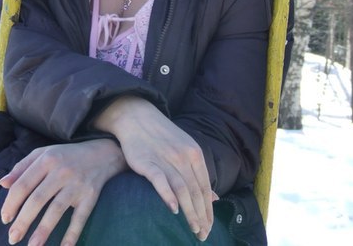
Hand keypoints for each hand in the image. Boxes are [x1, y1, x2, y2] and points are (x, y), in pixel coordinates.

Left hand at [0, 139, 126, 245]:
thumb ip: (22, 167)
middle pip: (37, 199)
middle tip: (12, 238)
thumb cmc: (66, 156)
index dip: (11, 204)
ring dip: (43, 231)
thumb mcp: (44, 153)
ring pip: (56, 209)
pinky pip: (80, 217)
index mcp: (47, 159)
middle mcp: (61, 171)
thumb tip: (2, 184)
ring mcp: (77, 184)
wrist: (102, 153)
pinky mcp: (90, 195)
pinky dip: (72, 234)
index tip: (4, 219)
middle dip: (23, 221)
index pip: (23, 184)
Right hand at [93, 97, 214, 241]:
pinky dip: (168, 196)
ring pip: (182, 189)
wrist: (137, 117)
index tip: (209, 228)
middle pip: (196, 191)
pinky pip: (160, 181)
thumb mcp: (186, 149)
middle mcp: (183, 157)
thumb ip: (198, 174)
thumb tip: (214, 199)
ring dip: (190, 212)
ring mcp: (166, 159)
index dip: (208, 210)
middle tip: (202, 235)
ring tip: (193, 229)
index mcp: (194, 154)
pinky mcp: (148, 162)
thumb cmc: (162, 137)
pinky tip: (173, 210)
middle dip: (201, 216)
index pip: (204, 187)